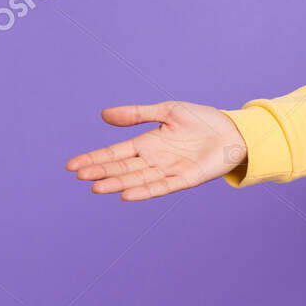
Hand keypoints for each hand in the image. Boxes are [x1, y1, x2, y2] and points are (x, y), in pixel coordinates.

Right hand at [66, 101, 248, 199]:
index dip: (94, 158)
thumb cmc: (201, 120)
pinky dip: (144, 191)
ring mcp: (168, 170)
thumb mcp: (167, 111)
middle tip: (80, 176)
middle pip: (122, 167)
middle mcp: (154, 159)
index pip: (114, 153)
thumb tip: (103, 115)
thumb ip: (136, 114)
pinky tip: (126, 195)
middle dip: (101, 172)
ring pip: (137, 179)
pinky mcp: (185, 179)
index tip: (71, 166)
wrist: (233, 130)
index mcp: (147, 143)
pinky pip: (161, 187)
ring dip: (118, 183)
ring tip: (97, 187)